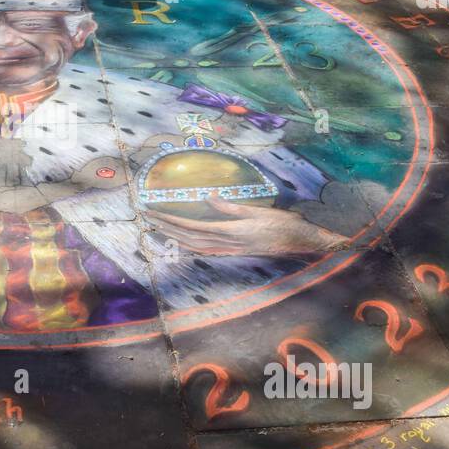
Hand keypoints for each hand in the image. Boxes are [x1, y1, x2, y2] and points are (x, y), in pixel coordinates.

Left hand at [147, 197, 348, 256]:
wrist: (301, 243)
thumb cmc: (283, 224)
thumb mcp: (257, 211)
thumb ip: (231, 207)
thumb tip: (210, 197)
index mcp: (230, 231)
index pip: (192, 226)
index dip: (170, 220)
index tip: (153, 212)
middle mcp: (227, 244)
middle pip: (188, 237)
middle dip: (166, 227)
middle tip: (147, 218)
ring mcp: (230, 250)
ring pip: (195, 246)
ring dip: (175, 237)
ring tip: (157, 229)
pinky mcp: (235, 252)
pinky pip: (207, 251)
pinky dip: (190, 246)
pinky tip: (183, 243)